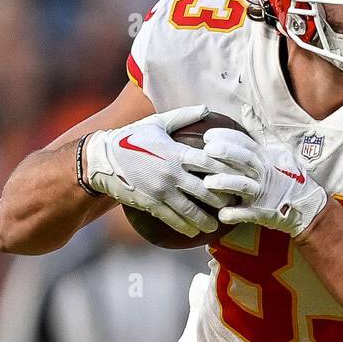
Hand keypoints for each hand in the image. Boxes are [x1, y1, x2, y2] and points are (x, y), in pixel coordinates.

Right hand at [83, 106, 228, 237]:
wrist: (103, 159)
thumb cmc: (131, 138)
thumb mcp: (156, 123)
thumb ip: (183, 117)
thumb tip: (206, 108)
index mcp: (176, 152)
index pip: (209, 162)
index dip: (227, 171)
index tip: (239, 177)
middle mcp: (171, 173)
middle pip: (205, 190)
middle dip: (221, 200)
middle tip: (233, 206)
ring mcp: (161, 190)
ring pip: (190, 210)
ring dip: (205, 220)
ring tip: (215, 226)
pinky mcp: (150, 203)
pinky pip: (171, 219)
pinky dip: (184, 227)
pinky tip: (193, 233)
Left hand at [201, 129, 328, 239]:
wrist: (305, 206)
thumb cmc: (287, 176)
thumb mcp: (276, 150)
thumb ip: (258, 131)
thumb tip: (245, 109)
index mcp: (265, 157)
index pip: (246, 143)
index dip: (227, 137)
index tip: (208, 136)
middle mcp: (264, 173)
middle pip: (245, 159)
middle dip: (227, 154)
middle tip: (207, 150)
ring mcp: (263, 193)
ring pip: (244, 186)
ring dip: (227, 183)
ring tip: (208, 182)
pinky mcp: (263, 213)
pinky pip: (248, 214)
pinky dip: (236, 214)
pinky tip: (221, 214)